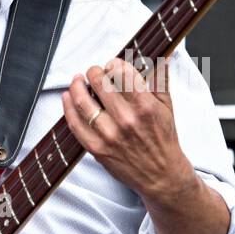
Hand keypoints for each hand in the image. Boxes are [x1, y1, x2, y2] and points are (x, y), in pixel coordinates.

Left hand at [61, 56, 196, 201]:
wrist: (161, 175)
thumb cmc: (164, 140)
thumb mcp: (167, 107)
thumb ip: (160, 81)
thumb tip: (160, 58)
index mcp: (145, 106)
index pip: (122, 73)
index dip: (114, 63)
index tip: (112, 64)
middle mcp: (126, 120)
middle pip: (100, 83)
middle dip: (94, 72)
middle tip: (95, 71)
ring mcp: (110, 135)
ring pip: (83, 102)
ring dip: (77, 85)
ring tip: (78, 80)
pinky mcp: (97, 148)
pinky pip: (75, 125)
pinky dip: (68, 107)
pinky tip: (67, 97)